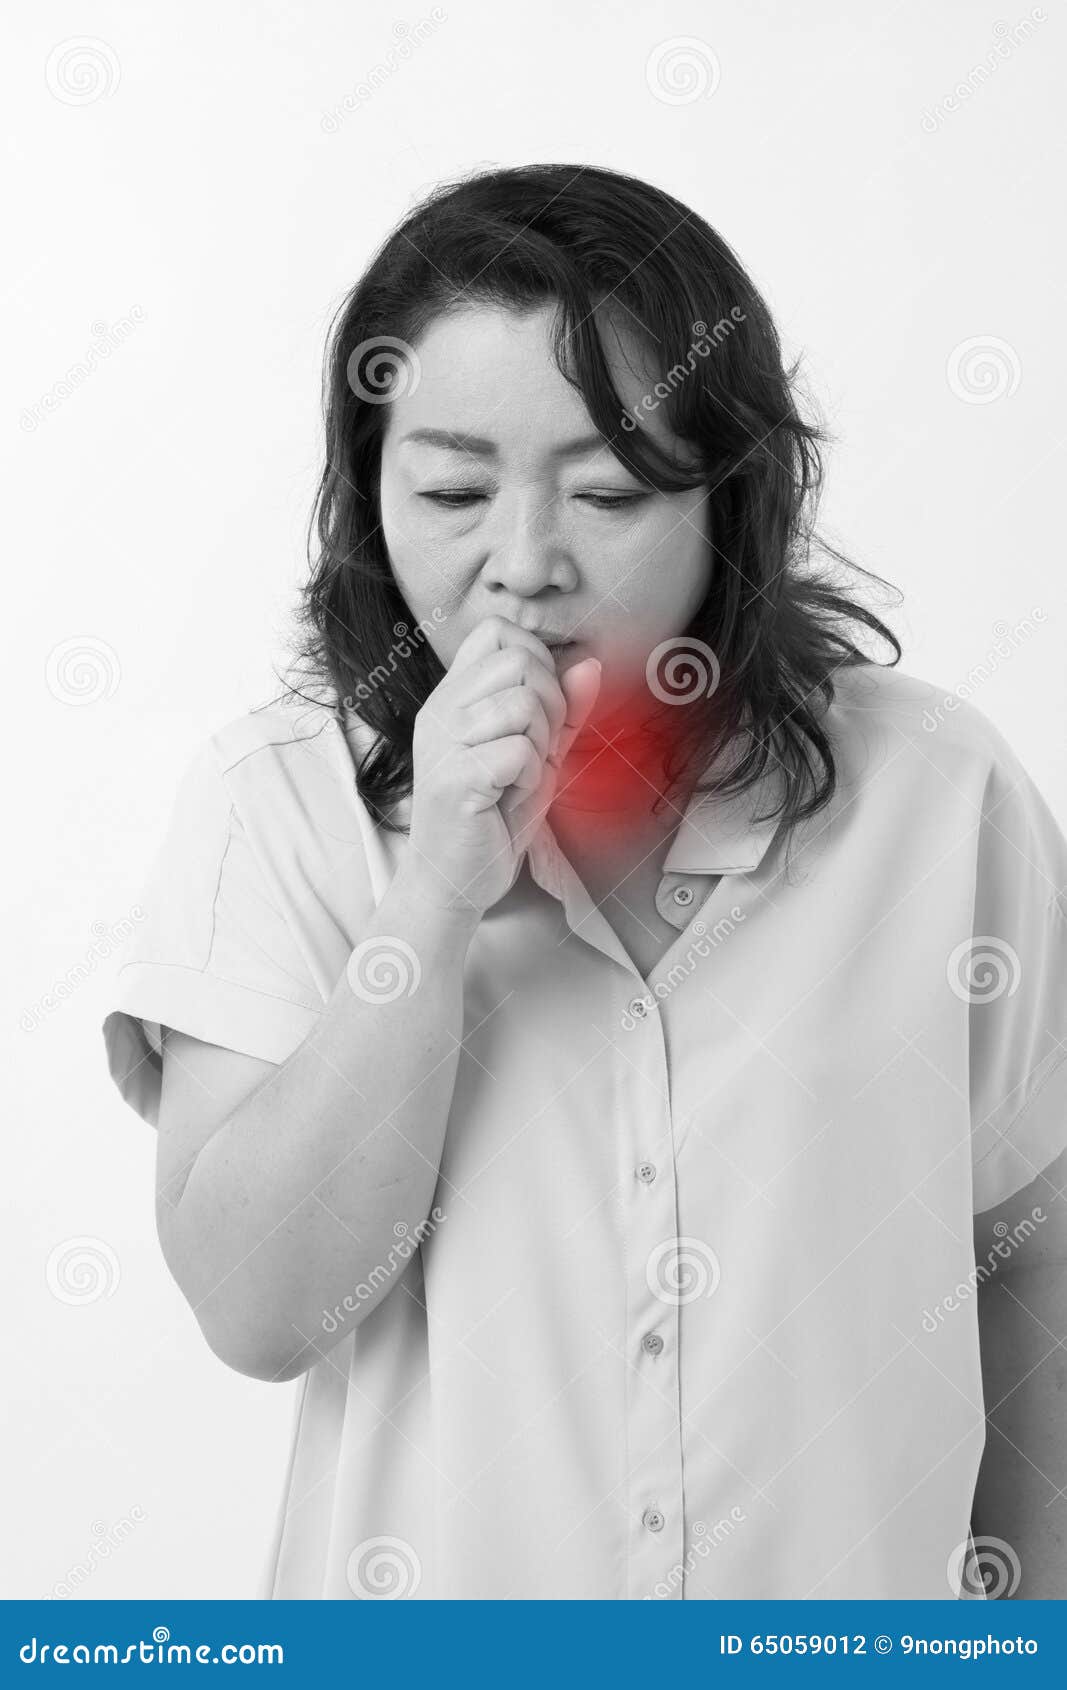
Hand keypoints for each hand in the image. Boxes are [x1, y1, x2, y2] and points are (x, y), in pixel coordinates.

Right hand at [399, 615, 600, 916]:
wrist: (454, 880)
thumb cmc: (492, 817)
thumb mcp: (537, 755)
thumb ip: (563, 711)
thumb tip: (590, 664)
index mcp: (454, 696)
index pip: (497, 632)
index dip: (536, 659)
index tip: (539, 709)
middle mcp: (441, 710)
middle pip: (519, 660)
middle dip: (550, 703)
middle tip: (536, 750)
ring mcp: (443, 742)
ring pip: (524, 703)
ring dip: (540, 746)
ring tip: (519, 778)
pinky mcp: (454, 778)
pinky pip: (519, 751)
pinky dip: (529, 779)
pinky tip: (508, 798)